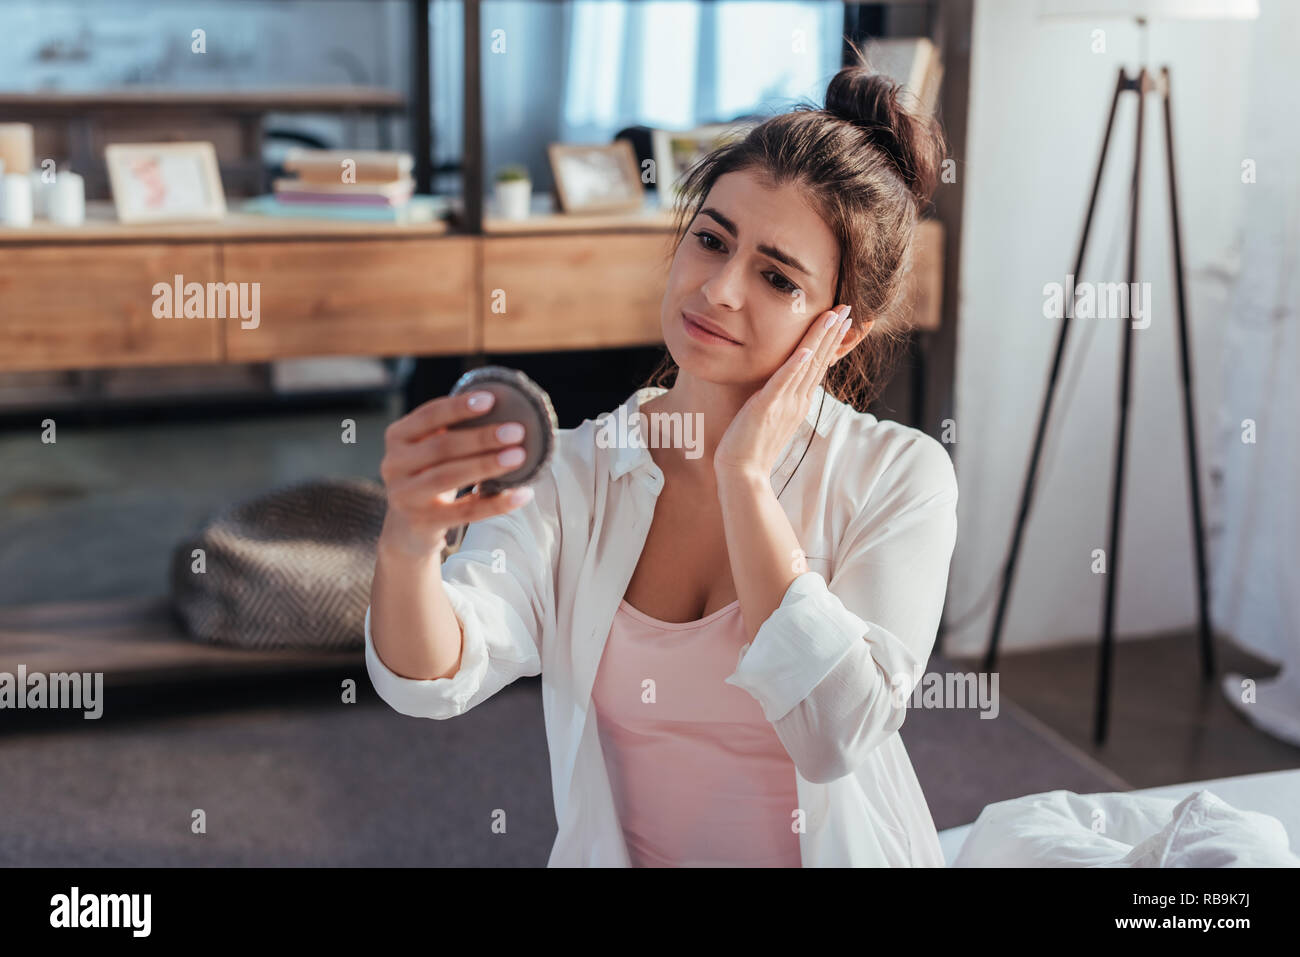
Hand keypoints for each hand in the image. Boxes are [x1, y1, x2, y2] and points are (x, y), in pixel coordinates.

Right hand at [378, 390, 535, 557]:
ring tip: (519, 457)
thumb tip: (505, 411)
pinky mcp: (421, 523)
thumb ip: (452, 432)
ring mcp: (404, 496)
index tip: (491, 400)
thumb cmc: (428, 476)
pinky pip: (464, 513)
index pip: (428, 416)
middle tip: (517, 431)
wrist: (407, 529)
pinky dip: (496, 503)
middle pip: (442, 446)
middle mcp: (393, 465)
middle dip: (481, 438)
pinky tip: (521, 494)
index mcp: (397, 437)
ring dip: (487, 465)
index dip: (458, 407)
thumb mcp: (429, 451)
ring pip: (448, 476)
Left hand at [713, 304, 852, 480]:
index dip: (830, 340)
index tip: (841, 319)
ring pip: (807, 366)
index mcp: (799, 400)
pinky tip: (805, 350)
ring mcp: (785, 404)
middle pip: (819, 360)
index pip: (819, 364)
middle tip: (847, 308)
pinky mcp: (767, 408)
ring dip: (820, 340)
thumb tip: (786, 384)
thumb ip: (782, 397)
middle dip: (833, 332)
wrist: (743, 472)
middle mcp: (797, 400)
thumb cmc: (752, 445)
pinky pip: (783, 383)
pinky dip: (795, 366)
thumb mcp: (773, 415)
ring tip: (833, 317)